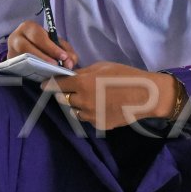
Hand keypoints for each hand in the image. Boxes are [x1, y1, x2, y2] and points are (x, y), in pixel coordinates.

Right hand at [7, 19, 78, 68]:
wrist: (31, 53)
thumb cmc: (45, 46)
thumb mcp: (57, 45)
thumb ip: (67, 51)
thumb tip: (70, 63)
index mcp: (28, 27)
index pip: (38, 35)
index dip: (51, 47)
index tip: (63, 57)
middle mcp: (16, 37)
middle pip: (25, 46)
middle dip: (42, 56)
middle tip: (56, 66)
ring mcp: (10, 51)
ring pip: (20, 57)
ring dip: (36, 65)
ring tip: (50, 71)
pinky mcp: (9, 63)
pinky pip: (18, 68)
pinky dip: (30, 71)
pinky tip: (42, 75)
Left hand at [44, 62, 179, 130]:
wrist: (145, 96)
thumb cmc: (125, 76)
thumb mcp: (103, 67)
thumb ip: (84, 73)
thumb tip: (71, 76)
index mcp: (82, 83)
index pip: (57, 85)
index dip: (50, 84)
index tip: (45, 85)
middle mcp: (82, 101)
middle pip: (63, 99)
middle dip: (66, 94)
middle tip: (73, 90)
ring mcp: (90, 115)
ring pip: (74, 111)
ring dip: (77, 105)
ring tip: (90, 98)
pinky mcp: (98, 125)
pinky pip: (87, 118)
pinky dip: (89, 113)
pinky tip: (101, 106)